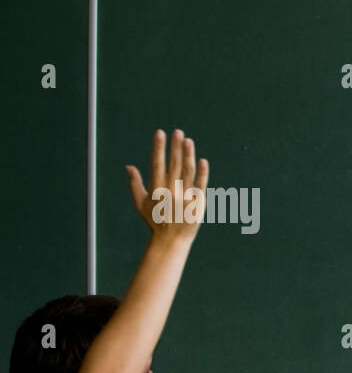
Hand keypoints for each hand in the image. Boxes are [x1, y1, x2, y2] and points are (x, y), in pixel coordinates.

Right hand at [126, 129, 207, 243]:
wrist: (171, 241)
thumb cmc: (155, 221)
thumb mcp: (141, 204)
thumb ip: (134, 184)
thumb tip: (128, 166)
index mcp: (156, 189)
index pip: (157, 164)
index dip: (158, 148)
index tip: (160, 133)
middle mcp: (170, 191)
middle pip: (173, 165)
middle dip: (175, 147)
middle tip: (178, 131)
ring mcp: (185, 197)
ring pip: (187, 172)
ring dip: (188, 155)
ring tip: (188, 140)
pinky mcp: (197, 203)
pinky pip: (201, 185)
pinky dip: (202, 173)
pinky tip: (202, 161)